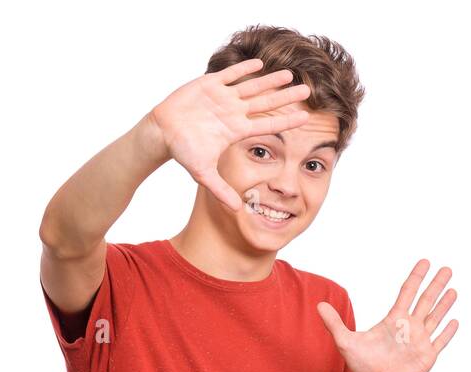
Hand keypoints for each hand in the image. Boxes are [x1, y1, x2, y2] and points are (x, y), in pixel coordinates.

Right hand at [147, 58, 310, 211]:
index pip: (267, 125)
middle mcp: (234, 112)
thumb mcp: (203, 173)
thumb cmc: (183, 151)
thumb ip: (221, 190)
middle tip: (307, 90)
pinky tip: (258, 62)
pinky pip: (230, 74)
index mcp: (236, 130)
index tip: (306, 118)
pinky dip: (243, 68)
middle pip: (266, 103)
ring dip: (270, 80)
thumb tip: (238, 210)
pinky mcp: (209, 85)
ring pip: (252, 86)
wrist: (163, 132)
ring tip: (289, 73)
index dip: (287, 121)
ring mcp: (223, 98)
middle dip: (286, 97)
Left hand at [317, 261, 459, 371]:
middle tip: (446, 268)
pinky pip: (440, 341)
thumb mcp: (345, 341)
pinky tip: (454, 321)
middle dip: (436, 284)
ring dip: (445, 304)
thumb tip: (318, 305)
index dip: (416, 277)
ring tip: (453, 290)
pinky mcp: (427, 356)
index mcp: (394, 319)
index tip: (424, 262)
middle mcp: (409, 327)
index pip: (408, 292)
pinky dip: (448, 332)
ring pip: (435, 317)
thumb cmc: (361, 365)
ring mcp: (419, 341)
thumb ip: (334, 323)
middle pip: (426, 300)